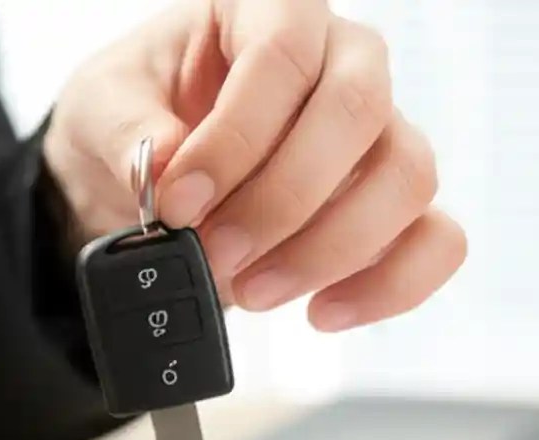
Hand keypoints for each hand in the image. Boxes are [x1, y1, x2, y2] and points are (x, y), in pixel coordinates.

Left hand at [45, 0, 465, 331]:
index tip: (178, 204)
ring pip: (407, 178)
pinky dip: (390, 286)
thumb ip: (128, 130)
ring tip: (250, 291)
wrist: (149, 176)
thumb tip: (168, 163)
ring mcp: (381, 131)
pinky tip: (322, 312)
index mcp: (270, 11)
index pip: (282, 57)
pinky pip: (438, 239)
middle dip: (280, 201)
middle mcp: (342, 60)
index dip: (235, 139)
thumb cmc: (132, 118)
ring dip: (327, 250)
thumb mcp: (100, 108)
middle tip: (213, 256)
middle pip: (356, 114)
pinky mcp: (395, 203)